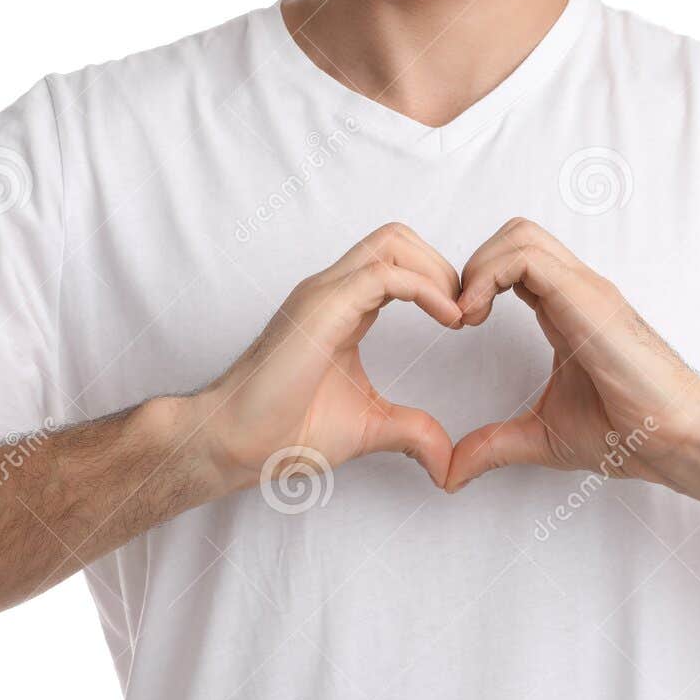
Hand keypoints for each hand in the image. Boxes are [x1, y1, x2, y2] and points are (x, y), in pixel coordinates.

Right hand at [199, 223, 461, 491]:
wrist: (234, 443)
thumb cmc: (282, 432)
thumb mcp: (368, 427)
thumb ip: (410, 431)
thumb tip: (446, 462)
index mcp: (342, 308)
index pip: (397, 262)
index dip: (438, 281)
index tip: (463, 322)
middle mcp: (331, 290)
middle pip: (398, 237)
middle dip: (442, 266)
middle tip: (465, 312)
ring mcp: (324, 294)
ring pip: (392, 242)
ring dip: (437, 271)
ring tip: (458, 315)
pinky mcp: (322, 308)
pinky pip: (385, 274)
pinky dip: (426, 289)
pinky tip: (448, 321)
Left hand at [445, 218, 699, 491]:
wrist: (674, 437)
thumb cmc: (628, 432)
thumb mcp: (541, 437)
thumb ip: (494, 446)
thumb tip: (450, 473)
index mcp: (565, 311)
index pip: (515, 264)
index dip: (476, 284)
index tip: (457, 328)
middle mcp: (575, 291)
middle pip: (515, 235)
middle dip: (473, 265)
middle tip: (458, 317)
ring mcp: (583, 290)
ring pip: (518, 235)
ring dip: (477, 268)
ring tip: (466, 316)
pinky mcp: (587, 297)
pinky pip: (526, 258)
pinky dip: (487, 277)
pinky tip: (476, 318)